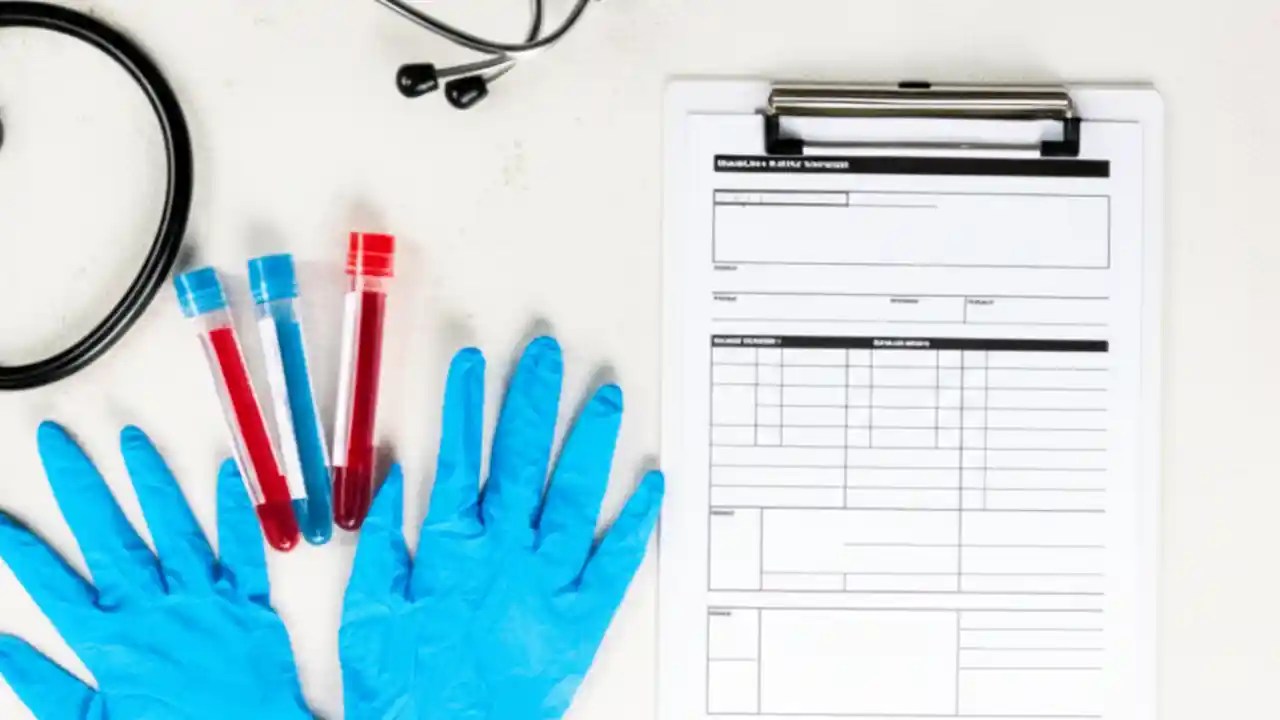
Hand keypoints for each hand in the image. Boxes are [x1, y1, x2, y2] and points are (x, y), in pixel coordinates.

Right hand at [0, 423, 311, 719]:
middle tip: (56, 439)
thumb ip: (48, 687)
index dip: (21, 549)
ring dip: (150, 481)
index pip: (54, 585)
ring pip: (172, 530)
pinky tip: (228, 471)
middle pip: (107, 538)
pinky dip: (236, 512)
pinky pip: (242, 550)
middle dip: (79, 485)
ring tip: (131, 438)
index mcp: (109, 643)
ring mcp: (202, 602)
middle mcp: (153, 611)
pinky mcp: (248, 603)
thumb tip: (4, 648)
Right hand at [339, 337, 663, 719]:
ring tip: (607, 395)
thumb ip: (385, 538)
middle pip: (521, 460)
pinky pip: (616, 562)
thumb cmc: (404, 687)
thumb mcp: (369, 611)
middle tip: (550, 351)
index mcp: (449, 549)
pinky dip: (637, 521)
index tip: (474, 360)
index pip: (460, 458)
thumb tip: (400, 471)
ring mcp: (546, 584)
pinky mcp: (582, 620)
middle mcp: (503, 555)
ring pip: (572, 496)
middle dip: (534, 400)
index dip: (466, 406)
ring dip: (588, 441)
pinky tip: (652, 481)